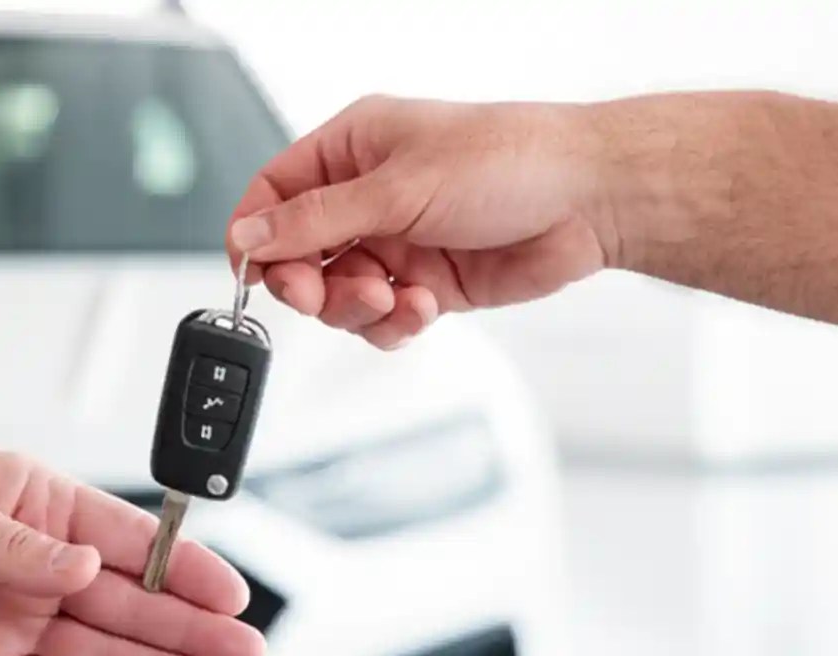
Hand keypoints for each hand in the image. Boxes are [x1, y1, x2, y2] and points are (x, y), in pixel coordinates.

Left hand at [0, 449, 261, 655]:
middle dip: (188, 626)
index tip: (230, 592)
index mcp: (35, 504)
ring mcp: (15, 618)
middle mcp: (36, 565)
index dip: (184, 564)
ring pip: (101, 652)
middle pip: (129, 600)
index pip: (127, 537)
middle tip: (241, 652)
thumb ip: (14, 543)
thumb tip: (83, 565)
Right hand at [227, 94, 615, 348]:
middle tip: (321, 295)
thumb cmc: (508, 161)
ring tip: (393, 298)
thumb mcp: (397, 188)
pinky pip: (382, 318)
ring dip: (356, 307)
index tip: (253, 274)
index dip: (257, 236)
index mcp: (352, 149)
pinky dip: (394, 324)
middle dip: (309, 283)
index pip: (275, 194)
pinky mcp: (426, 284)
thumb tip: (248, 235)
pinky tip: (422, 309)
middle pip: (300, 256)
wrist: (589, 201)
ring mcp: (397, 243)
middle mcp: (368, 196)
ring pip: (339, 295)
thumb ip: (316, 220)